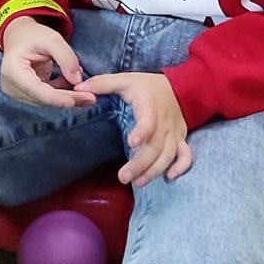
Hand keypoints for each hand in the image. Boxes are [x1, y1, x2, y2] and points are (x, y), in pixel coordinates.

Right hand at [0, 17, 96, 108]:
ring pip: (46, 101)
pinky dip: (62, 93)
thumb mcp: (51, 38)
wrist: (21, 37)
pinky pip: (47, 97)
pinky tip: (73, 84)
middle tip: (91, 99)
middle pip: (43, 98)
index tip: (75, 101)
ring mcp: (17, 92)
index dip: (56, 98)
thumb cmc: (33, 35)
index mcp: (12, 70)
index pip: (36, 90)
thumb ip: (66, 57)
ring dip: (67, 97)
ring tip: (87, 93)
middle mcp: (11, 85)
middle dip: (67, 99)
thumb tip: (77, 80)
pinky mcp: (26, 94)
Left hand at [75, 71, 191, 185]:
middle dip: (141, 164)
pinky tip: (169, 177)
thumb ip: (101, 83)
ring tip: (138, 183)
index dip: (142, 131)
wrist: (179, 85)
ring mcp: (174, 131)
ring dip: (155, 170)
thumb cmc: (146, 85)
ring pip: (169, 154)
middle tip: (123, 177)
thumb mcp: (125, 79)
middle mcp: (164, 120)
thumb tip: (77, 89)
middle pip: (156, 146)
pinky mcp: (180, 138)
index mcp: (149, 105)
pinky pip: (186, 155)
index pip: (148, 119)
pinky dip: (181, 167)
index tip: (131, 143)